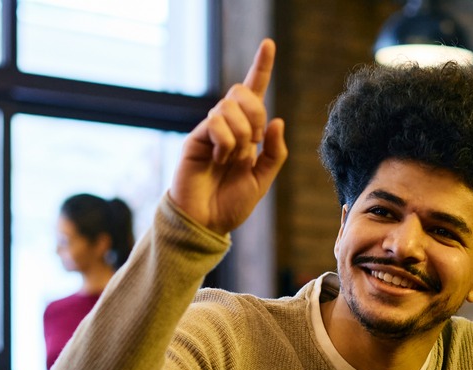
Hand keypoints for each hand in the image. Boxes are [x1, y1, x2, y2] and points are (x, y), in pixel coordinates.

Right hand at [168, 38, 287, 233]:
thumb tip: (277, 121)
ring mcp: (210, 130)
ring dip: (240, 133)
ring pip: (229, 107)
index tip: (268, 44)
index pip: (254, 93)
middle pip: (242, 93)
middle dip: (255, 114)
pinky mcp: (195, 137)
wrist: (206, 222)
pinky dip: (225, 142)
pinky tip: (218, 158)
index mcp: (246, 132)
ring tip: (232, 157)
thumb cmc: (231, 203)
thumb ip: (274, 153)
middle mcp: (227, 126)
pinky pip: (216, 122)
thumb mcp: (262, 180)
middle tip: (254, 143)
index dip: (261, 67)